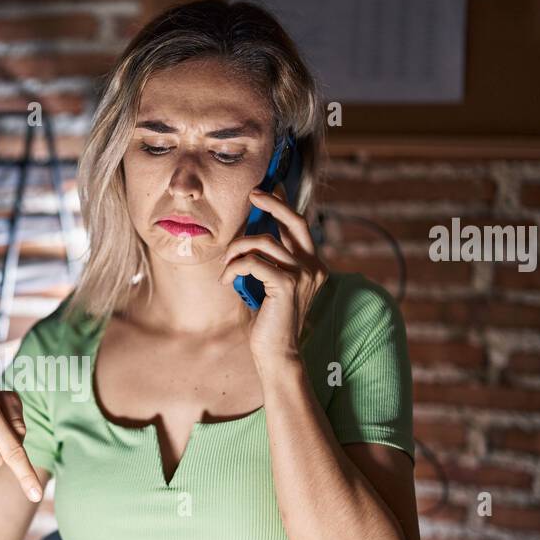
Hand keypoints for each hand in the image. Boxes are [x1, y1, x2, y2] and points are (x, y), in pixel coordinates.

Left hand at [218, 189, 329, 366]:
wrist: (275, 351)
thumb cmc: (268, 319)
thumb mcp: (269, 282)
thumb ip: (268, 258)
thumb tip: (253, 231)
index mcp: (312, 265)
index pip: (299, 225)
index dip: (284, 203)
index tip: (269, 187)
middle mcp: (313, 267)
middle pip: (294, 220)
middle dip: (272, 203)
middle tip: (252, 194)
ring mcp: (303, 274)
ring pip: (263, 241)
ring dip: (236, 250)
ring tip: (226, 266)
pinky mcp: (287, 284)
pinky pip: (252, 261)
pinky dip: (233, 267)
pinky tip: (226, 281)